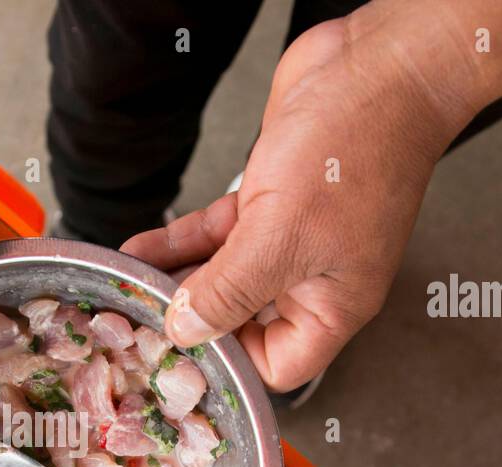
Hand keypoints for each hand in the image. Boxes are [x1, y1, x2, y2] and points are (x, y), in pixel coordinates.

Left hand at [123, 11, 473, 391]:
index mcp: (332, 304)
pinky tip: (135, 250)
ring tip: (125, 291)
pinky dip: (174, 245)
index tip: (179, 354)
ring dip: (172, 283)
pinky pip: (211, 238)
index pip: (276, 366)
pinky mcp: (263, 203)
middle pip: (239, 325)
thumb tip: (187, 331)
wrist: (376, 66)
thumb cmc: (355, 152)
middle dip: (190, 324)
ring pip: (218, 278)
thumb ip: (230, 291)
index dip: (231, 366)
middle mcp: (308, 279)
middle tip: (137, 328)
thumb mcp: (281, 237)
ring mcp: (284, 240)